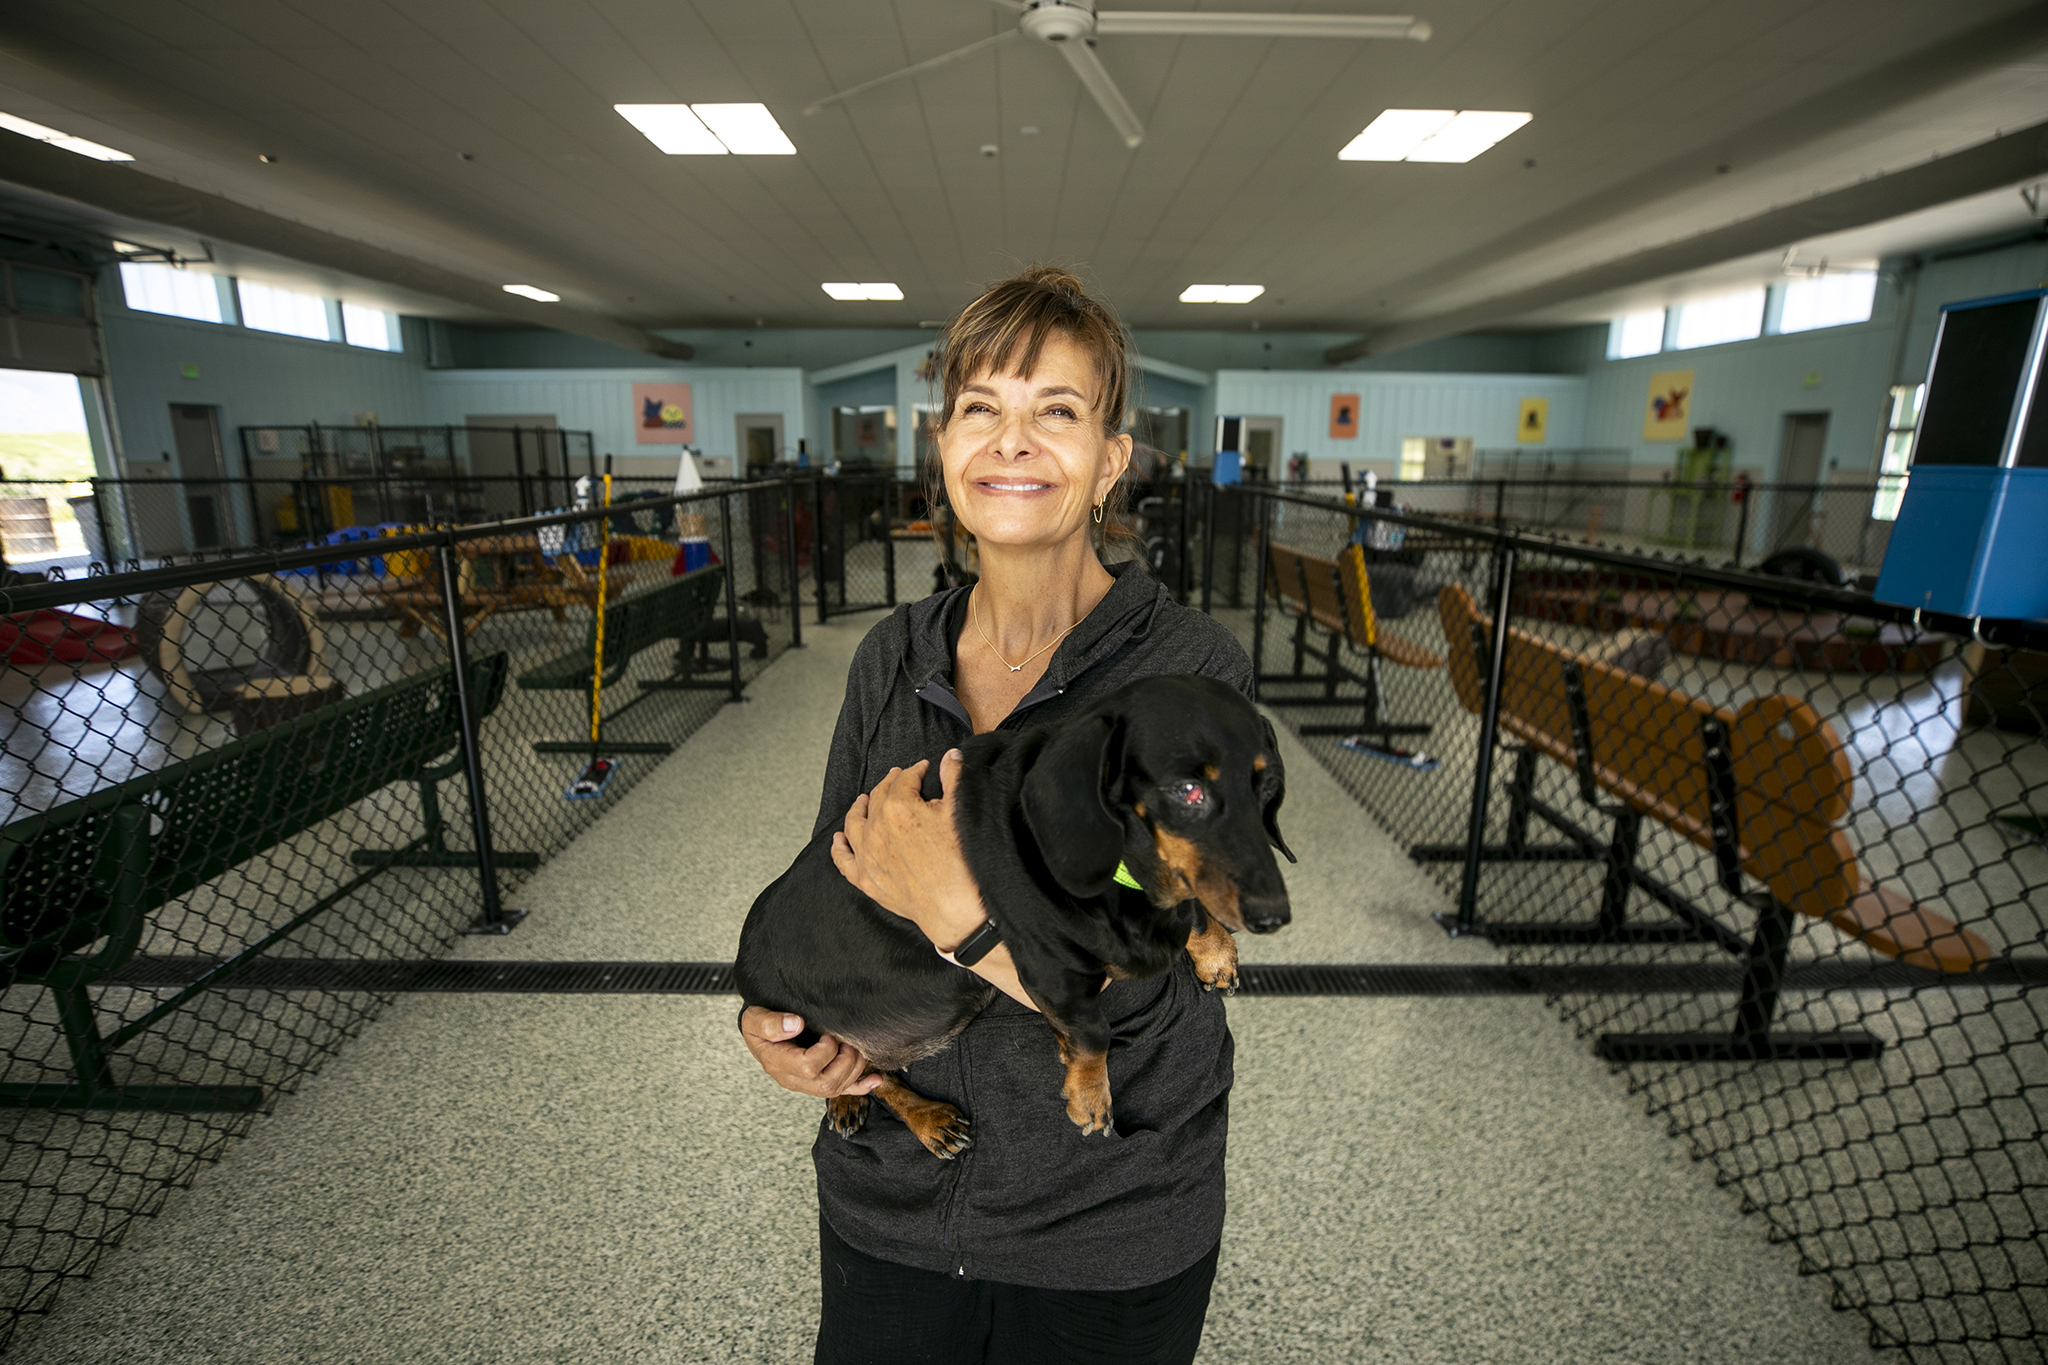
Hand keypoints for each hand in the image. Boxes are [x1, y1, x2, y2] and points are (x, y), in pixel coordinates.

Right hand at [739, 1007, 881, 1097]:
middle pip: (827, 1082)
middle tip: (848, 1040)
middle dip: (846, 1060)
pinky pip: (842, 1091)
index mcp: (778, 1064)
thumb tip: (796, 1023)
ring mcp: (806, 1085)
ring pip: (837, 1088)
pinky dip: (862, 1087)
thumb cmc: (759, 1024)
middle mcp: (793, 1079)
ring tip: (856, 1047)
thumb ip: (771, 1023)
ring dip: (854, 1068)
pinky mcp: (818, 1083)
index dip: (825, 1050)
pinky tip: (876, 1079)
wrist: (761, 1033)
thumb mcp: (755, 1018)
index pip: (808, 1066)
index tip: (828, 1034)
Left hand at [832, 750, 984, 951]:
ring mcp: (868, 856)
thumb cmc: (961, 862)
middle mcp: (876, 829)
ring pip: (854, 825)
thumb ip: (953, 778)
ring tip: (863, 801)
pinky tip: (837, 840)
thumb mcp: (961, 812)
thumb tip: (950, 756)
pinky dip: (838, 848)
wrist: (957, 908)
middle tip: (898, 779)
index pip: (904, 780)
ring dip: (858, 809)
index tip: (922, 769)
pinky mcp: (866, 880)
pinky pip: (844, 861)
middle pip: (878, 799)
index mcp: (898, 808)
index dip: (915, 771)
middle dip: (889, 784)